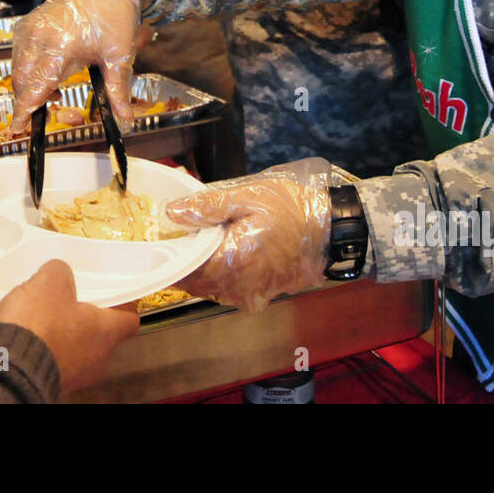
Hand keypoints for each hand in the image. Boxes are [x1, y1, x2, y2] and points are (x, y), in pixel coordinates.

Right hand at [0, 260, 138, 394]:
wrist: (3, 369)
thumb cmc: (39, 325)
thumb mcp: (50, 281)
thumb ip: (60, 273)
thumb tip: (58, 275)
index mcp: (105, 334)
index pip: (128, 320)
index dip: (122, 303)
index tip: (111, 291)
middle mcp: (94, 361)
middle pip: (97, 334)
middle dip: (81, 316)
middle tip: (66, 297)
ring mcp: (70, 377)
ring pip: (70, 347)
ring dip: (57, 331)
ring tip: (36, 311)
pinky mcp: (44, 383)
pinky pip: (45, 357)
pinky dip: (36, 344)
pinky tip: (17, 327)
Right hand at [8, 0, 142, 134]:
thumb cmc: (113, 17)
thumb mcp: (119, 56)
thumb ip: (118, 91)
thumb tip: (125, 121)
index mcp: (61, 46)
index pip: (35, 86)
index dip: (24, 111)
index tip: (18, 128)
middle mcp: (39, 36)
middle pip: (21, 81)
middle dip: (28, 102)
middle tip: (45, 115)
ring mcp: (30, 28)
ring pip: (17, 69)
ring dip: (28, 86)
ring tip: (55, 93)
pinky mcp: (27, 24)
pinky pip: (18, 54)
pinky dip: (27, 70)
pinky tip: (48, 74)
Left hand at [165, 178, 331, 314]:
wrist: (329, 230)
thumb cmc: (290, 209)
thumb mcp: (247, 197)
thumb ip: (207, 207)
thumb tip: (172, 212)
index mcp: (231, 262)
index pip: (185, 271)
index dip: (171, 257)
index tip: (164, 242)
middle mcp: (239, 287)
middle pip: (195, 283)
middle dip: (186, 263)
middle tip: (183, 238)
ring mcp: (251, 295)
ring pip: (211, 289)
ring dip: (202, 271)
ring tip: (204, 244)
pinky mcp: (260, 297)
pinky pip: (229, 291)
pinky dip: (221, 277)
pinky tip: (226, 255)